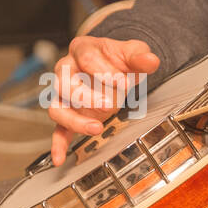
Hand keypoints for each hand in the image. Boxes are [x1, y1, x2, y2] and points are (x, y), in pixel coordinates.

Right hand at [48, 36, 159, 165]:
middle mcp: (66, 70)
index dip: (104, 71)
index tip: (123, 83)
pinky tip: (60, 157)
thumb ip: (140, 55)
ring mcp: (64, 94)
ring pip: (57, 108)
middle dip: (87, 96)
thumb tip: (151, 61)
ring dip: (75, 121)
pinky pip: (57, 129)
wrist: (112, 66)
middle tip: (110, 104)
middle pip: (64, 83)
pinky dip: (58, 144)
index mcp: (81, 49)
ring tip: (96, 128)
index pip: (86, 58)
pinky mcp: (67, 113)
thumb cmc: (116, 59)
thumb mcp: (131, 52)